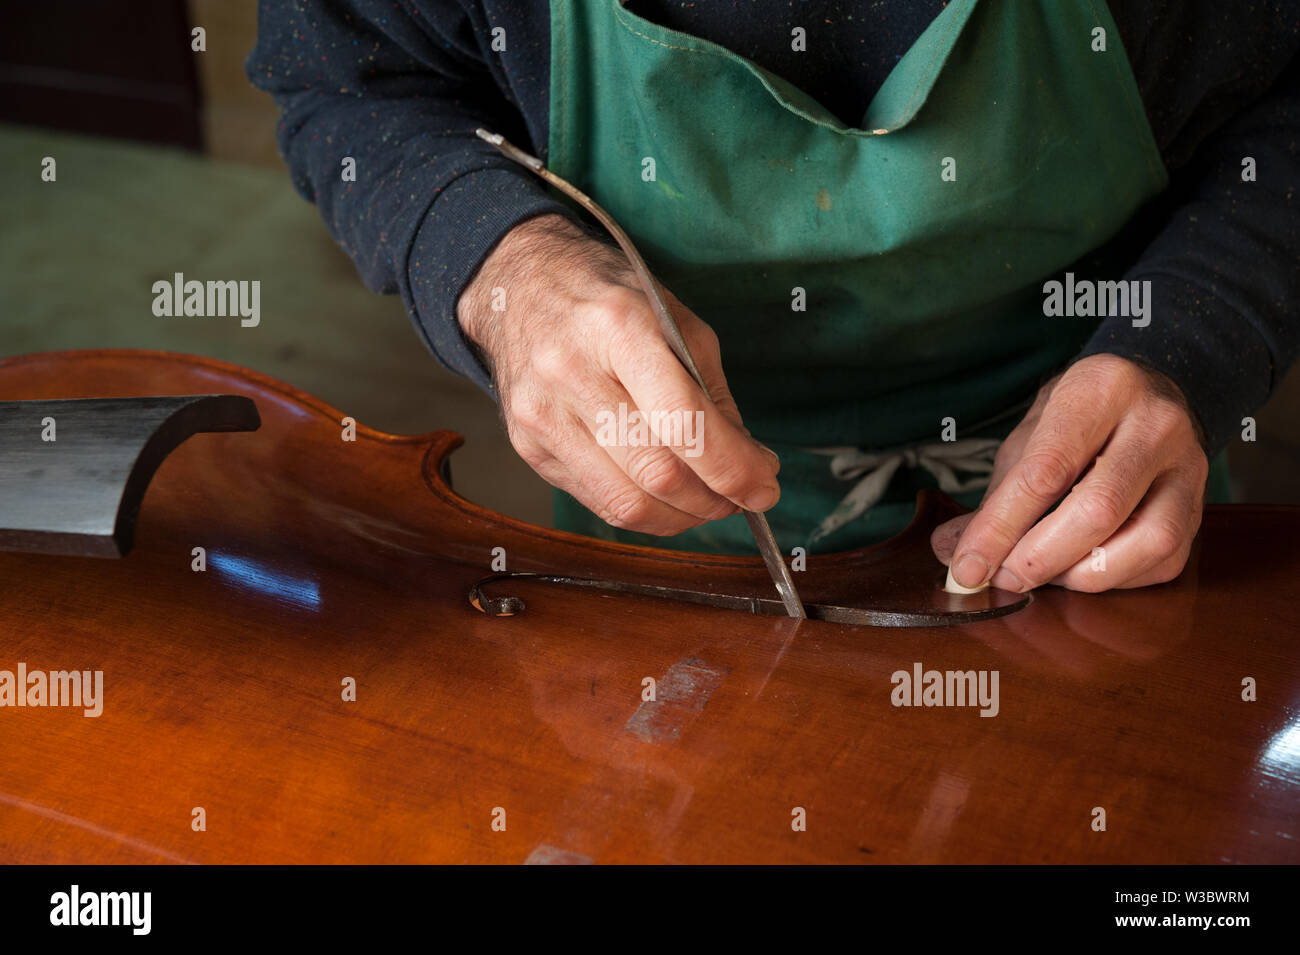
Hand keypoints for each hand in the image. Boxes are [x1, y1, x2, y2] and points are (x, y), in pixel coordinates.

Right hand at [458, 214, 779, 535]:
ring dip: (684, 516)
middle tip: (744, 496)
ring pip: (627, 503)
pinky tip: (668, 497)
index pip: (684, 423)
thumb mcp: (675, 321)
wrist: (519, 287)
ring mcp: (544, 416)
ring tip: (711, 502)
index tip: (764, 486)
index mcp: (619, 326)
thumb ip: (713, 394)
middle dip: (716, 498)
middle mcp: (572, 373)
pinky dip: (646, 511)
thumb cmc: (608, 298)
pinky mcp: (530, 448)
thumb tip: (747, 464)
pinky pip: (599, 502)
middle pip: (657, 472)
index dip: (732, 468)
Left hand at [931, 354, 1208, 591]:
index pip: (1045, 471)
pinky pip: (1162, 561)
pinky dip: (1114, 579)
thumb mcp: (1029, 436)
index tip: (968, 567)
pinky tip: (1080, 569)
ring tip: (1041, 574)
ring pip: (1144, 541)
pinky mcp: (1200, 507)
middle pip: (1097, 510)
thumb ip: (995, 495)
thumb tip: (950, 550)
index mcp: (1100, 389)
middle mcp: (1155, 424)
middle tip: (1001, 577)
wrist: (1152, 393)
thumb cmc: (1078, 419)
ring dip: (1080, 574)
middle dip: (1038, 557)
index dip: (1000, 528)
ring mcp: (1189, 466)